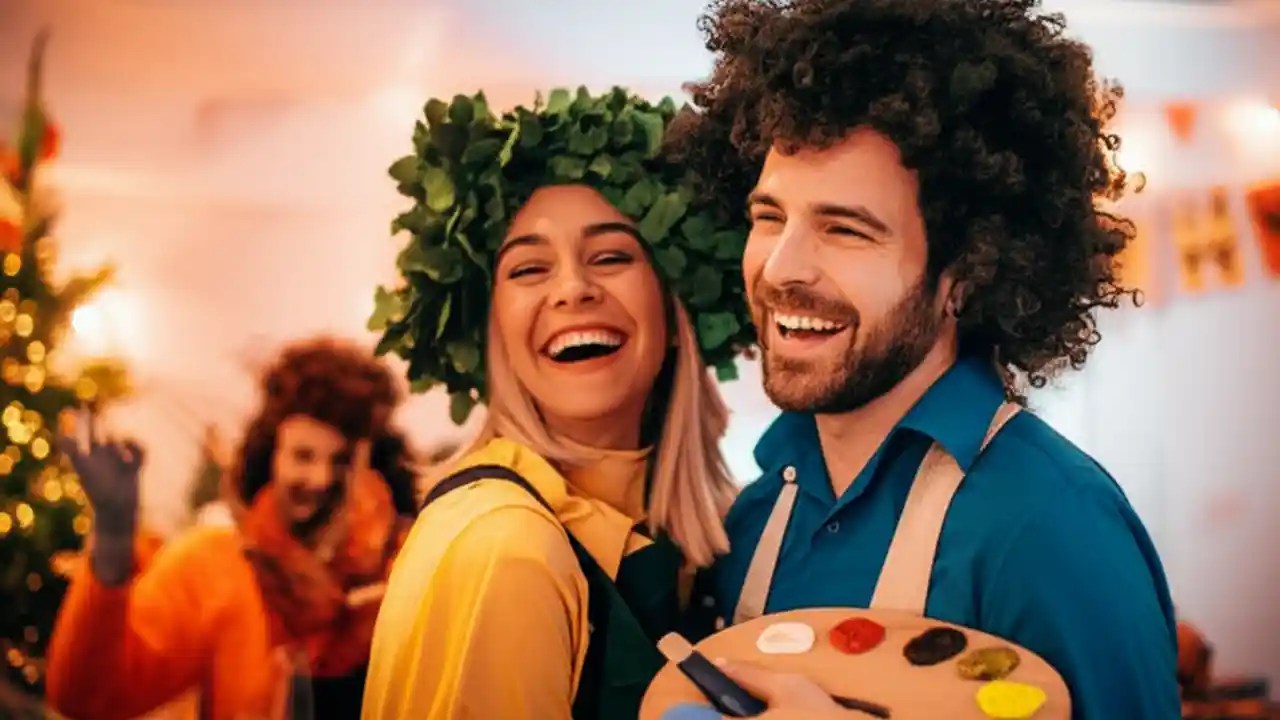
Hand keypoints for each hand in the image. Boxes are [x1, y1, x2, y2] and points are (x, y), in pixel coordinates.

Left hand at [56, 408, 143, 537]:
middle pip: (101, 432)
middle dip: (98, 420)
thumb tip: (61, 434)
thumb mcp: (84, 467)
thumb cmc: (99, 490)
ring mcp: (119, 461)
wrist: (116, 510)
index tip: (76, 406)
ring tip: (124, 454)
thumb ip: (73, 450)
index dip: (82, 419)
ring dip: (125, 442)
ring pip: (123, 440)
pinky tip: (133, 458)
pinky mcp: (135, 467)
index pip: (85, 433)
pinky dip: (138, 449)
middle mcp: (103, 457)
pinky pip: (140, 450)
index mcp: (89, 456)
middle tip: (94, 404)